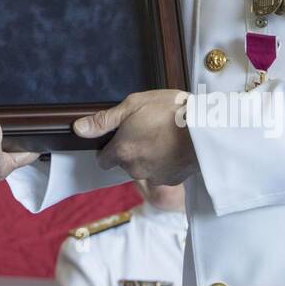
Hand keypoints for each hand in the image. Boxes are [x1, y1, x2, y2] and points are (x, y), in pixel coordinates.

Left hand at [74, 90, 197, 183]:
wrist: (205, 128)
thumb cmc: (169, 111)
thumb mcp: (133, 105)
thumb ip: (104, 120)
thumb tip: (78, 128)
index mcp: (122, 151)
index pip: (103, 160)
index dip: (109, 148)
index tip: (120, 136)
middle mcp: (135, 169)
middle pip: (124, 164)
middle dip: (131, 151)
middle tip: (146, 130)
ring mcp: (155, 177)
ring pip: (143, 170)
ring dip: (148, 158)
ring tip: (162, 137)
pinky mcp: (172, 180)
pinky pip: (161, 173)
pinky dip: (164, 164)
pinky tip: (173, 147)